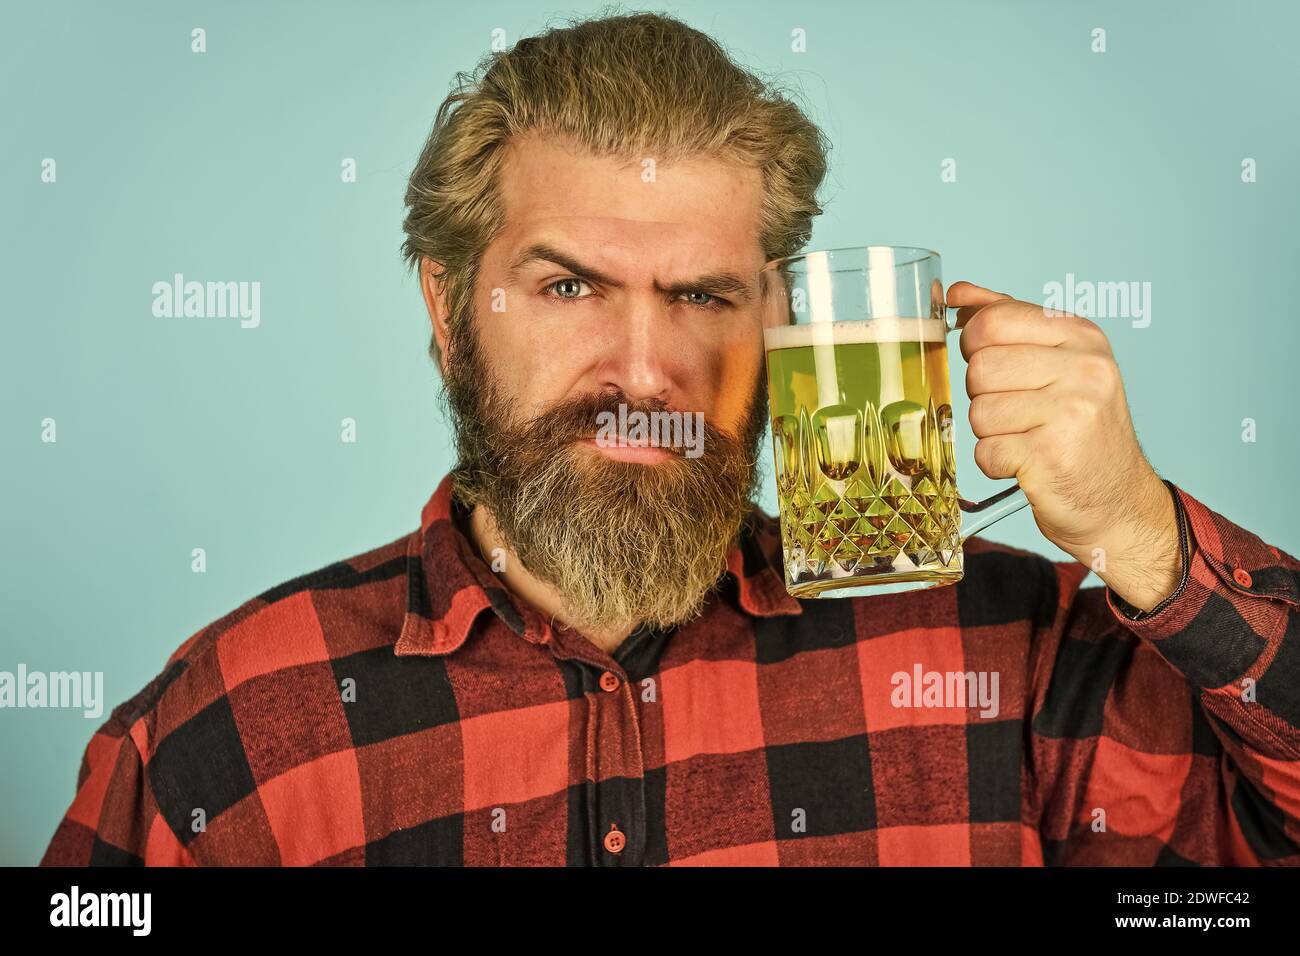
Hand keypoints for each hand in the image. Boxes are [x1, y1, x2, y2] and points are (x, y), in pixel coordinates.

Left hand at [946, 280, 1181, 611]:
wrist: (1117, 499)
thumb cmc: (1077, 427)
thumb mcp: (1056, 361)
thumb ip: (1006, 320)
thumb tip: (956, 292)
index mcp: (1081, 335)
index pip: (992, 321)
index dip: (975, 346)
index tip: (995, 364)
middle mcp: (1084, 368)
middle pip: (980, 367)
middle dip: (983, 394)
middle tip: (1017, 411)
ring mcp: (1072, 412)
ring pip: (979, 411)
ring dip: (990, 432)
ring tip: (1026, 437)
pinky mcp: (1053, 456)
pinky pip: (985, 452)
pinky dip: (996, 463)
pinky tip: (1027, 462)